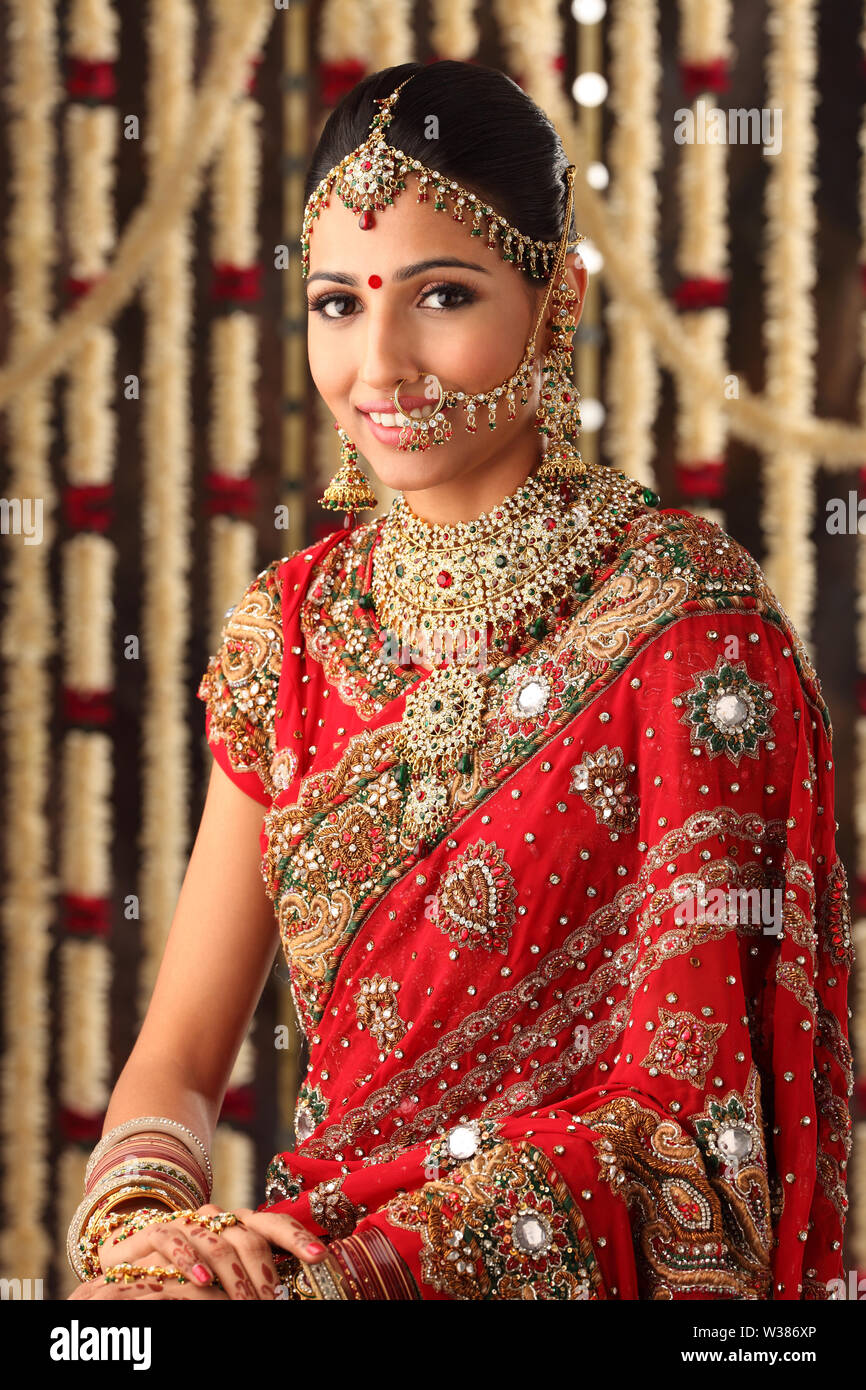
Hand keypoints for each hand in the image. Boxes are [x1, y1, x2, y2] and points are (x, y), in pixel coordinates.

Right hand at [95, 1202, 327, 1299]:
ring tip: (243, 1302)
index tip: (320, 1257)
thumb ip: (251, 1278)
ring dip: (233, 1276)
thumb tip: (283, 1297)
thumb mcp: (223, 1276)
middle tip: (271, 1302)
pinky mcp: (155, 1232)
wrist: (133, 1258)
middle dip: (264, 1273)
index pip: (275, 1225)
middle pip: (249, 1238)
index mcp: (240, 1225)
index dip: (298, 1239)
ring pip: (216, 1242)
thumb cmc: (188, 1272)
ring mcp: (187, 1223)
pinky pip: (174, 1240)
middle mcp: (217, 1219)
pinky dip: (189, 1261)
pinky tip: (203, 1281)